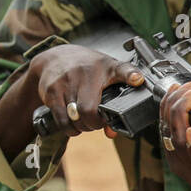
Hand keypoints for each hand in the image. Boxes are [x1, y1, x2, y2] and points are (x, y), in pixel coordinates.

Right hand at [30, 44, 144, 137]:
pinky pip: (62, 120)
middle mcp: (87, 72)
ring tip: (84, 122)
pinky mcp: (52, 90)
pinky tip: (72, 122)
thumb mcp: (104, 78)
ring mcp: (68, 80)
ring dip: (82, 127)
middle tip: (96, 123)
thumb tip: (111, 133)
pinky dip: (69, 128)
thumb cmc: (87, 70)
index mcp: (107, 67)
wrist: (56, 57)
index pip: (123, 69)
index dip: (131, 75)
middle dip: (95, 124)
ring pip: (76, 118)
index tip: (137, 80)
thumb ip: (113, 104)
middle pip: (91, 110)